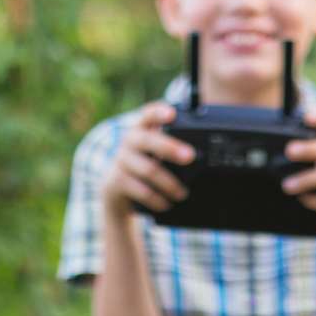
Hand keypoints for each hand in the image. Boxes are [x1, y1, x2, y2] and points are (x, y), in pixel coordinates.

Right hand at [101, 101, 195, 221]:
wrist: (115, 187)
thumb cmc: (144, 162)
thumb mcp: (153, 150)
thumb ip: (170, 146)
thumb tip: (200, 155)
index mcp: (141, 127)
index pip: (148, 114)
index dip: (159, 112)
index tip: (172, 113)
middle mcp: (129, 140)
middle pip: (148, 140)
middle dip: (170, 147)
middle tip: (190, 156)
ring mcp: (121, 160)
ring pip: (148, 169)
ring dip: (169, 183)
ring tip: (183, 193)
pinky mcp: (117, 180)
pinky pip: (140, 190)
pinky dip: (156, 198)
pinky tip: (166, 203)